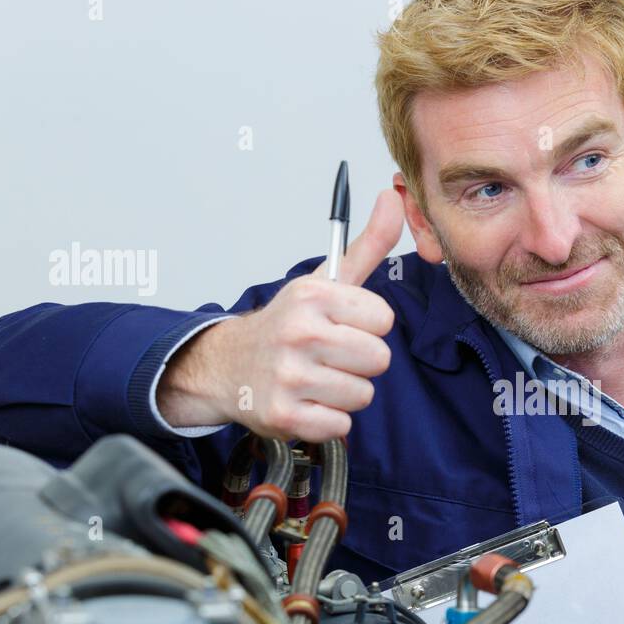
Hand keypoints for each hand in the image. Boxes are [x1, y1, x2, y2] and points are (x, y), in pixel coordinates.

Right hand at [158, 189, 403, 439]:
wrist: (228, 365)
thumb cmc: (287, 325)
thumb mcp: (326, 281)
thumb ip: (368, 244)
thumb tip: (395, 198)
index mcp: (313, 296)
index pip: (384, 319)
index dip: (368, 327)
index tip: (343, 325)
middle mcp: (299, 333)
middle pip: (378, 359)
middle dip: (360, 362)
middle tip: (330, 356)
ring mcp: (289, 376)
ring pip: (362, 394)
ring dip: (345, 392)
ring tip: (318, 379)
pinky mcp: (283, 415)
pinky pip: (341, 425)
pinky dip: (328, 419)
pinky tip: (307, 402)